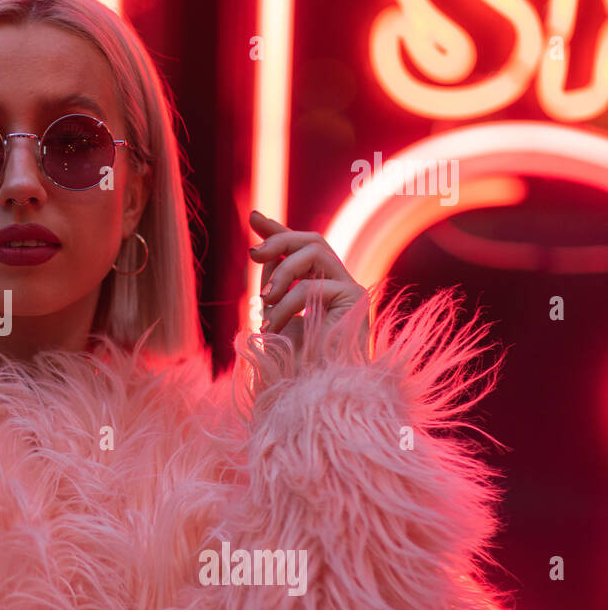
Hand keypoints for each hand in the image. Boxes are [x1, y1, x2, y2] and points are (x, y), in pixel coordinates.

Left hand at [248, 210, 369, 351]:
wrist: (310, 391)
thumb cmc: (292, 360)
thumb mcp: (273, 311)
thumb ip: (271, 281)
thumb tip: (258, 247)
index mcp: (319, 285)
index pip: (301, 247)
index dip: (278, 230)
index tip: (253, 218)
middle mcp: (338, 283)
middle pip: (311, 240)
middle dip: (278, 240)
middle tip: (253, 256)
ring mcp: (350, 289)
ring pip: (315, 250)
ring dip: (282, 272)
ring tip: (263, 301)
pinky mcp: (356, 299)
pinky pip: (313, 285)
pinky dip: (287, 304)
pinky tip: (276, 327)